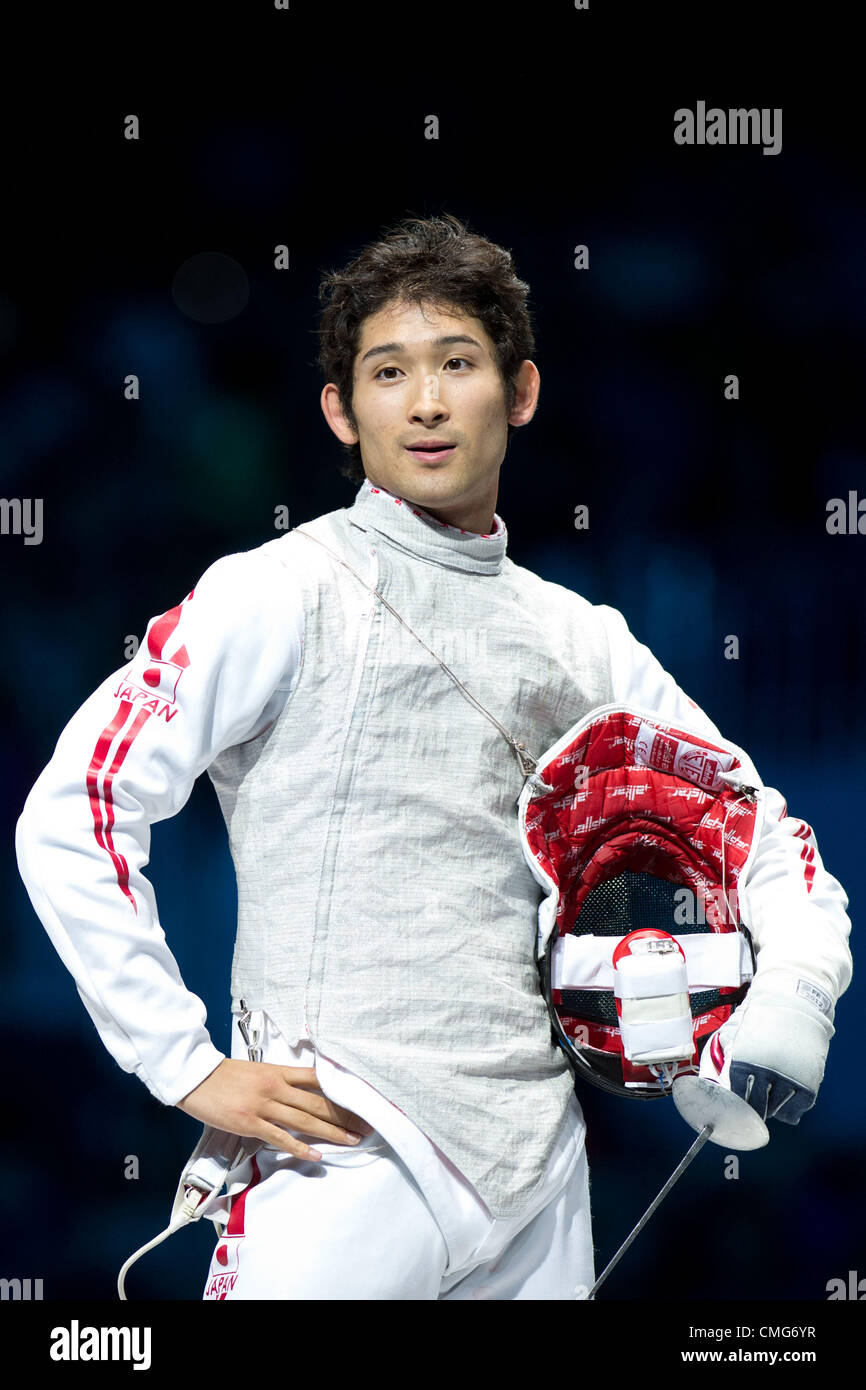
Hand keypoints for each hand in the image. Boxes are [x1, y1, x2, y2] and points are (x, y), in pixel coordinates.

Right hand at [176, 1058, 372, 1159]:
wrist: (196, 1078)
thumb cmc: (226, 1076)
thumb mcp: (257, 1071)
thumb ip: (279, 1080)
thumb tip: (301, 1091)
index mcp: (279, 1071)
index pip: (318, 1079)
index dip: (341, 1090)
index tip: (360, 1100)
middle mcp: (277, 1087)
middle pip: (318, 1101)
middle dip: (344, 1115)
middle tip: (366, 1125)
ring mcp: (264, 1105)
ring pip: (305, 1120)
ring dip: (331, 1132)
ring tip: (351, 1140)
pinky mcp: (251, 1122)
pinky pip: (281, 1138)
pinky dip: (300, 1148)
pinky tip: (317, 1156)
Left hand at [699, 969, 834, 1124]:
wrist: (798, 1002)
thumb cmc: (766, 1016)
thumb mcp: (739, 1028)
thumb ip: (726, 1049)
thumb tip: (711, 1070)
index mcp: (744, 1060)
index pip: (737, 1096)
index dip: (737, 1103)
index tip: (738, 1104)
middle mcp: (765, 1072)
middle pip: (756, 1107)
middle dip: (754, 1109)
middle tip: (754, 1106)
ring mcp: (788, 1079)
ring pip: (776, 1110)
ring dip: (772, 1108)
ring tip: (771, 1099)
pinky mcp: (808, 1084)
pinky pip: (795, 1111)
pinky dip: (789, 1111)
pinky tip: (786, 1100)